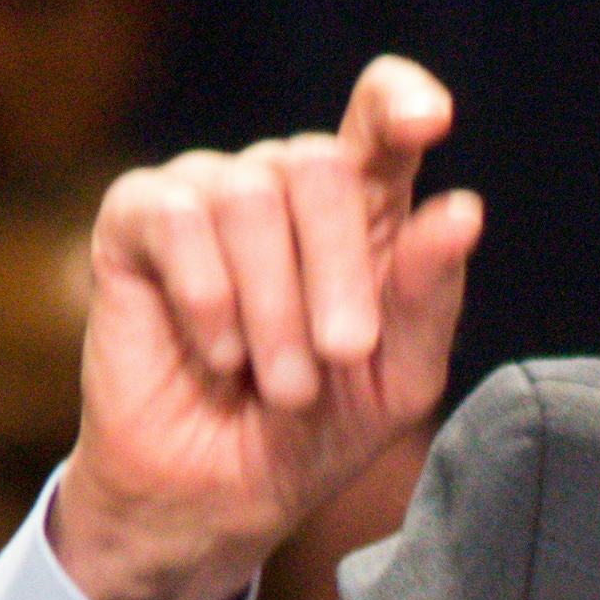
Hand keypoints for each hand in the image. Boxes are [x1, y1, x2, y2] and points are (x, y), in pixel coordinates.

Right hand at [58, 59, 480, 599]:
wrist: (216, 498)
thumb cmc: (315, 431)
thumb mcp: (396, 381)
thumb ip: (430, 298)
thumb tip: (462, 210)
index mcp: (361, 208)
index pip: (381, 119)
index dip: (399, 101)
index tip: (431, 120)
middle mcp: (283, 183)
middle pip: (318, 164)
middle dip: (337, 274)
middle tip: (339, 357)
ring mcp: (207, 191)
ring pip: (248, 197)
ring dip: (272, 309)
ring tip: (277, 384)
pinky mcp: (137, 218)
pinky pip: (177, 219)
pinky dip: (207, 299)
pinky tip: (215, 354)